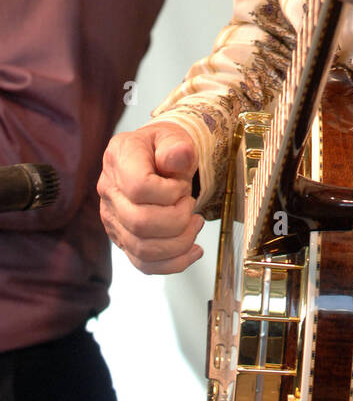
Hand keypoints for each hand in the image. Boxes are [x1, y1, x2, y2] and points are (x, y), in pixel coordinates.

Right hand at [98, 122, 204, 275]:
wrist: (157, 158)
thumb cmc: (165, 147)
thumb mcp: (173, 136)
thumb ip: (176, 146)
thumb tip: (179, 154)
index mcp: (119, 157)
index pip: (139, 187)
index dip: (169, 192)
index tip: (182, 185)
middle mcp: (109, 190)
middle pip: (140, 223)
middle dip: (177, 219)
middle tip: (190, 204)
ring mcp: (113, 218)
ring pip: (143, 249)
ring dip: (179, 242)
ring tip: (195, 223)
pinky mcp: (123, 238)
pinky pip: (144, 263)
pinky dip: (174, 263)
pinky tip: (192, 249)